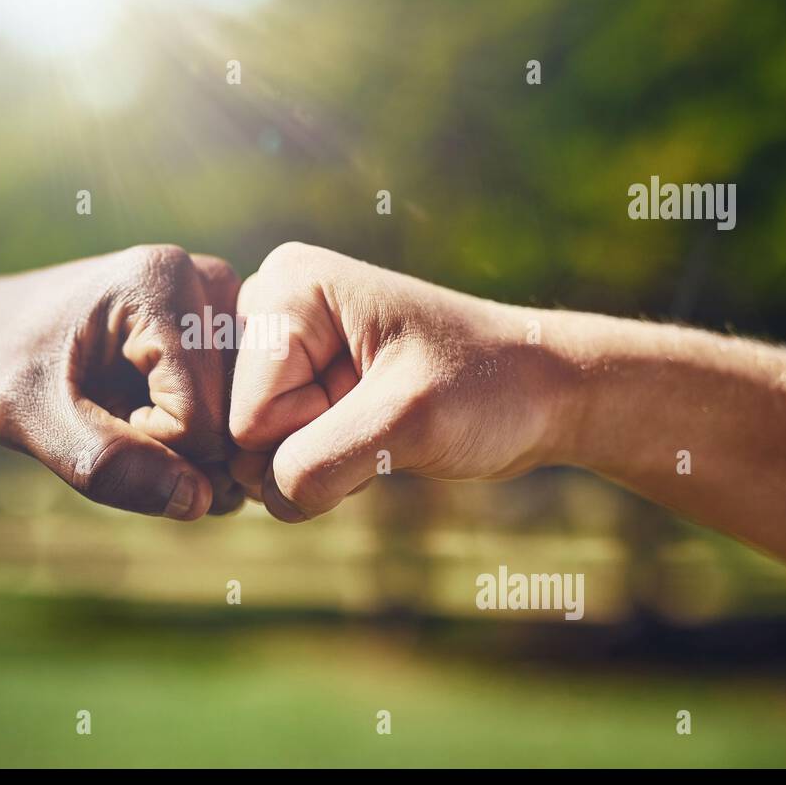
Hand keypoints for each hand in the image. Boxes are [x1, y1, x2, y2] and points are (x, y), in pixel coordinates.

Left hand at [0, 245, 243, 518]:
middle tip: (110, 424)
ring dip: (192, 447)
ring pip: (245, 418)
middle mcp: (207, 279)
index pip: (201, 416)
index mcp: (161, 281)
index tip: (94, 418)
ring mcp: (225, 301)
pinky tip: (150, 414)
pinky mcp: (228, 327)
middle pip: (233, 416)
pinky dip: (201, 436)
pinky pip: (242, 410)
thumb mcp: (28, 418)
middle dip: (178, 451)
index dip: (149, 447)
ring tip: (127, 418)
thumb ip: (106, 462)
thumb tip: (199, 501)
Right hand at [228, 242, 559, 521]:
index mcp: (290, 285)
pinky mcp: (301, 388)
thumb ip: (319, 462)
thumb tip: (269, 499)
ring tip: (381, 427)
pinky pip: (280, 459)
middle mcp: (274, 309)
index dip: (314, 431)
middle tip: (381, 420)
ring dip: (322, 463)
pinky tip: (375, 438)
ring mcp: (285, 352)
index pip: (249, 412)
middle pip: (244, 431)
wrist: (541, 396)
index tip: (381, 401)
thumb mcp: (407, 421)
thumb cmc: (489, 387)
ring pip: (260, 453)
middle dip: (310, 449)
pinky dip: (329, 469)